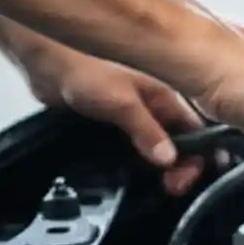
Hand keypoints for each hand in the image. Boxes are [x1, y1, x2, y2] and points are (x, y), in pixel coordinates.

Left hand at [25, 47, 206, 194]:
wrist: (44, 57)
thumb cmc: (84, 67)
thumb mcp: (122, 103)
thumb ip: (147, 131)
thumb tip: (169, 159)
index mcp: (166, 96)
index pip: (197, 131)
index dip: (198, 156)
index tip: (184, 179)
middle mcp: (155, 105)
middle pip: (180, 141)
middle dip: (181, 166)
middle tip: (171, 187)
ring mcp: (134, 113)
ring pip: (157, 145)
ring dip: (159, 166)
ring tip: (157, 185)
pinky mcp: (113, 121)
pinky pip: (134, 144)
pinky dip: (138, 160)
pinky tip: (134, 172)